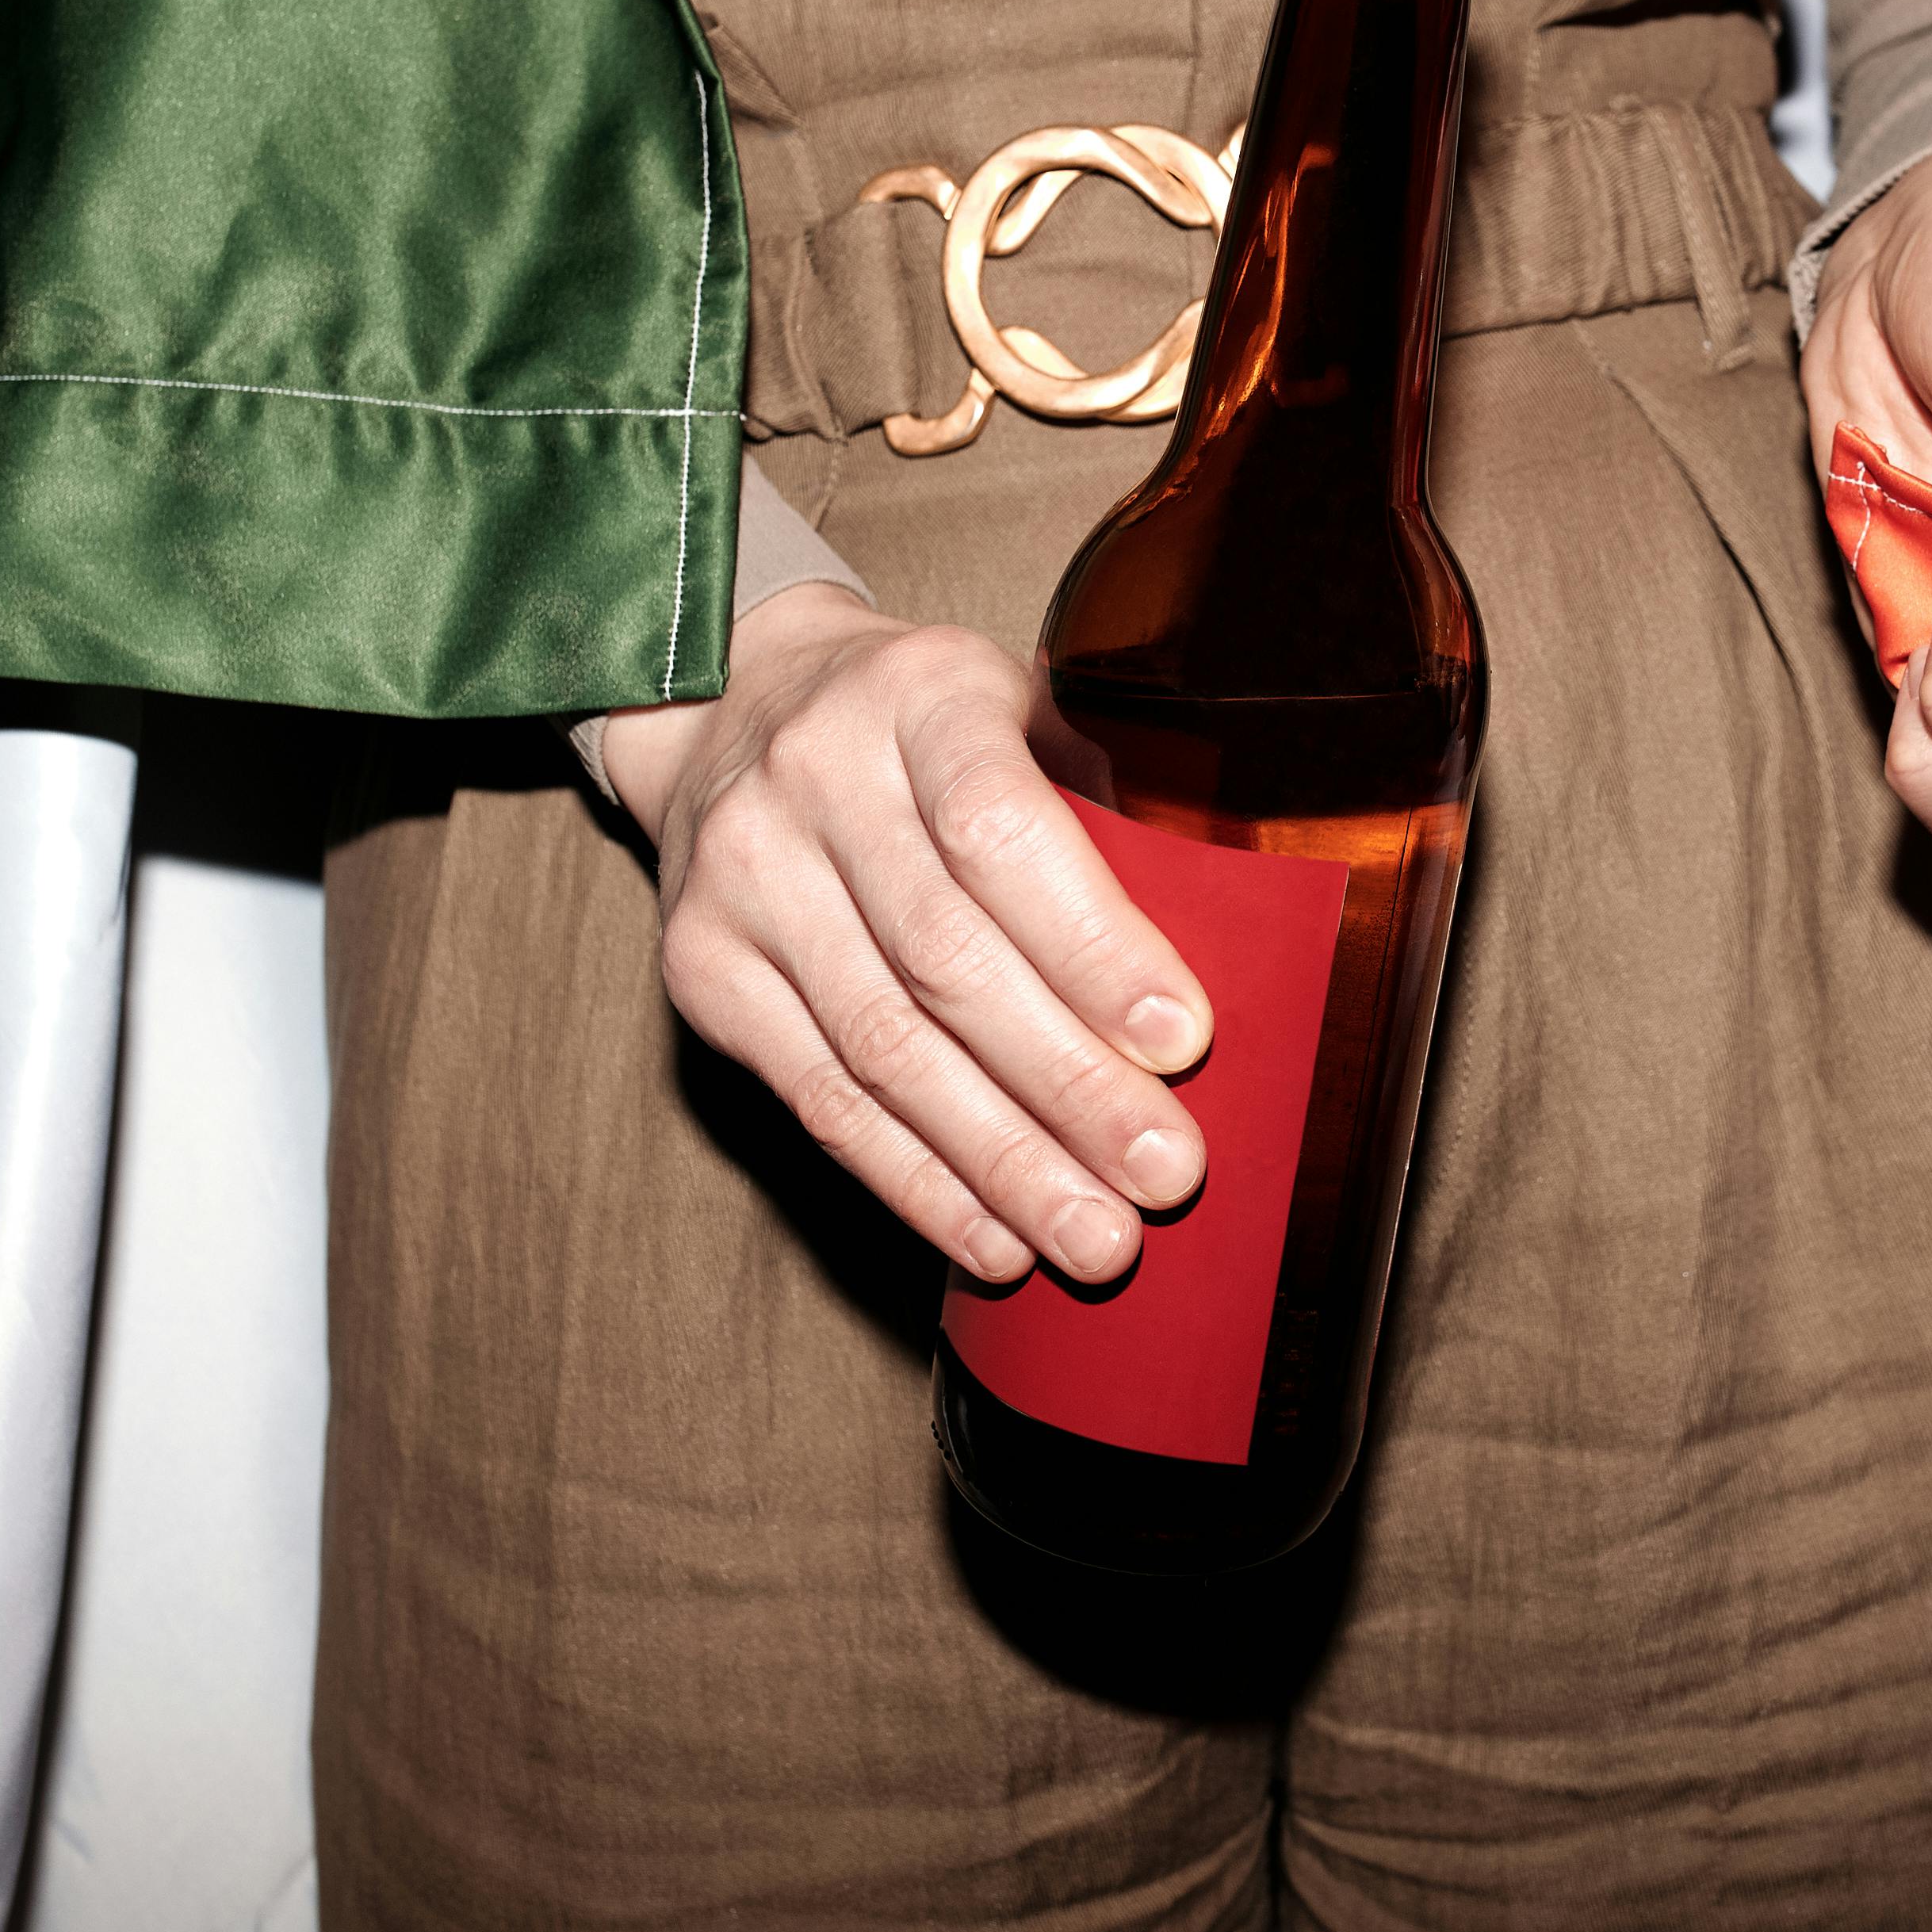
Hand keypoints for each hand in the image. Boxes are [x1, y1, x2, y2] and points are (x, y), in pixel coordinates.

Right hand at [598, 583, 1213, 1285]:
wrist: (737, 707)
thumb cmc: (929, 730)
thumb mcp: (1023, 705)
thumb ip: (1107, 798)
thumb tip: (1229, 953)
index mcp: (920, 695)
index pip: (1000, 830)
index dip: (1093, 947)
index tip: (1182, 1040)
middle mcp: (814, 775)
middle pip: (946, 960)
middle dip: (1067, 1087)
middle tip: (1162, 1173)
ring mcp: (743, 877)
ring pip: (883, 1050)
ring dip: (1000, 1162)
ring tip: (1093, 1236)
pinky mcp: (702, 970)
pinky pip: (819, 1100)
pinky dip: (915, 1181)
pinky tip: (993, 1236)